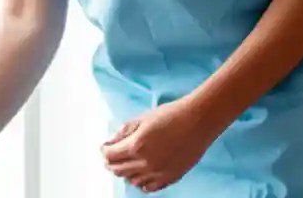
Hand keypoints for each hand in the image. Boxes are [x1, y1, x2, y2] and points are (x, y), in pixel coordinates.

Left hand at [100, 96, 223, 192]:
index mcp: (136, 146)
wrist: (198, 121)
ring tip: (127, 163)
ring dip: (125, 172)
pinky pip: (149, 188)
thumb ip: (123, 132)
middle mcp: (146, 163)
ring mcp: (159, 173)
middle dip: (111, 162)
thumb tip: (111, 142)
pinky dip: (141, 182)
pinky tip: (141, 173)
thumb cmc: (171, 115)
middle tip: (112, 155)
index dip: (104, 151)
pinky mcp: (171, 178)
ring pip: (132, 181)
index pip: (110, 156)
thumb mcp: (141, 119)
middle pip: (118, 170)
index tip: (105, 147)